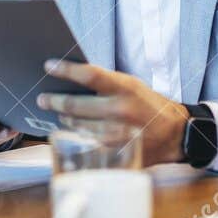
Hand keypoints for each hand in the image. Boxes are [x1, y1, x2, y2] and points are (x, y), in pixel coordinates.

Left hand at [37, 59, 189, 165]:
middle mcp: (119, 110)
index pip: (89, 74)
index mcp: (125, 88)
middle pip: (75, 104)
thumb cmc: (150, 106)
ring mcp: (115, 134)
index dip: (65, 70)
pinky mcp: (113, 152)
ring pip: (76, 125)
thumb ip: (107, 84)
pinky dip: (75, 136)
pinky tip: (72, 131)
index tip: (48, 66)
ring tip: (60, 114)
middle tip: (43, 98)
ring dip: (64, 118)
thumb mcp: (133, 86)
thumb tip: (74, 79)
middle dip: (53, 100)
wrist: (175, 135)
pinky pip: (84, 142)